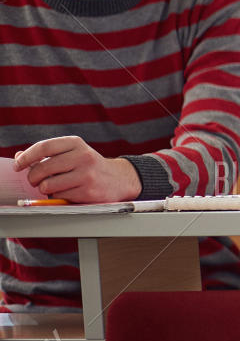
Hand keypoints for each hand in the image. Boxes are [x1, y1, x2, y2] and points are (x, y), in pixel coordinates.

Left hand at [14, 137, 140, 202]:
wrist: (120, 179)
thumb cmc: (90, 166)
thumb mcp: (72, 153)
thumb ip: (46, 154)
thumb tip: (19, 156)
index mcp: (76, 143)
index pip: (44, 147)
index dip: (26, 157)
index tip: (18, 165)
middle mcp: (83, 157)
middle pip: (43, 168)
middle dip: (33, 177)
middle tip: (35, 180)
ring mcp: (87, 175)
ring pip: (48, 185)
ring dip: (46, 189)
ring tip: (54, 186)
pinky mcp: (88, 192)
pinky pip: (60, 196)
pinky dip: (59, 196)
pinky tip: (68, 192)